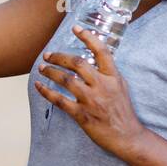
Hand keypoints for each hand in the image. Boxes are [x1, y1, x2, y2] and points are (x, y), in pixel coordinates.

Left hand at [34, 25, 147, 158]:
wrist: (128, 137)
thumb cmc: (122, 111)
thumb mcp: (121, 86)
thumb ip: (108, 72)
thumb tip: (93, 58)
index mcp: (114, 77)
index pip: (101, 52)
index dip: (88, 37)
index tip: (75, 28)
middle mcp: (102, 86)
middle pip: (77, 63)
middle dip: (59, 56)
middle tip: (48, 54)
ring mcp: (91, 100)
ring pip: (65, 80)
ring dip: (50, 71)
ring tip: (41, 68)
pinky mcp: (82, 115)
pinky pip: (59, 100)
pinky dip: (46, 92)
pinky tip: (38, 86)